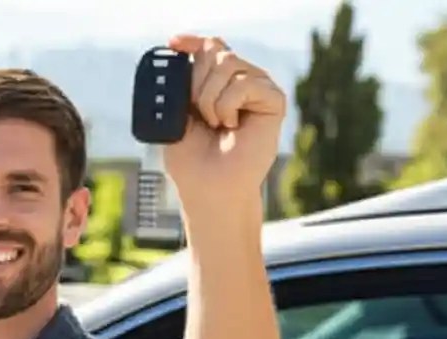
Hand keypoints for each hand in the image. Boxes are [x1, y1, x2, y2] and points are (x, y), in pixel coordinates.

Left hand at [161, 34, 286, 210]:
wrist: (209, 189)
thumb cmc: (192, 161)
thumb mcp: (177, 116)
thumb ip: (183, 84)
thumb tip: (183, 52)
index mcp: (217, 85)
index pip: (209, 48)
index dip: (192, 42)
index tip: (173, 43)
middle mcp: (240, 82)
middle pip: (216, 52)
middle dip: (196, 83)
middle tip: (197, 113)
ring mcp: (258, 89)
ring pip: (228, 64)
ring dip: (209, 98)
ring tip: (214, 124)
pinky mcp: (273, 101)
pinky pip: (245, 83)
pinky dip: (228, 106)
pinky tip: (231, 126)